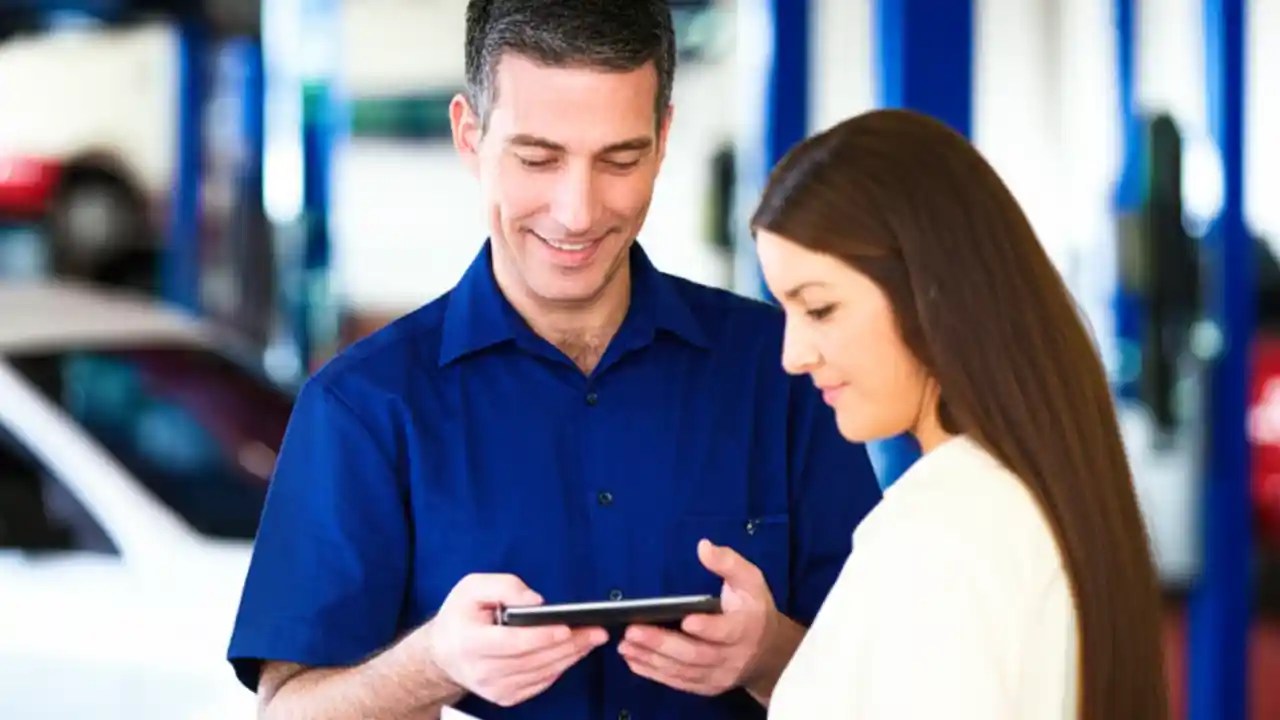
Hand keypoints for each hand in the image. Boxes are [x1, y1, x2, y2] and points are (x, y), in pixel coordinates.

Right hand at [419, 573, 607, 706]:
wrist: (444, 652)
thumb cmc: (460, 616)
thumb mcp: (473, 587)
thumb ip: (504, 587)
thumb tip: (536, 602)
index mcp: (471, 643)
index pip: (513, 642)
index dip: (542, 636)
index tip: (567, 627)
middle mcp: (482, 671)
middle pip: (534, 659)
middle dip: (569, 644)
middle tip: (595, 631)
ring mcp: (495, 689)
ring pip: (542, 673)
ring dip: (571, 656)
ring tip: (592, 639)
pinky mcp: (506, 697)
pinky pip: (541, 683)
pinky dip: (560, 667)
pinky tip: (574, 652)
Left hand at [619, 539, 778, 695]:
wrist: (769, 652)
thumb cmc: (754, 609)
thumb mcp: (750, 581)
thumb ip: (728, 563)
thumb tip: (704, 547)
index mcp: (745, 628)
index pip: (726, 631)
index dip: (707, 628)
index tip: (685, 619)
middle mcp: (732, 657)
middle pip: (695, 654)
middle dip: (662, 643)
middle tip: (633, 630)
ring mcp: (718, 676)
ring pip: (683, 671)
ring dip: (652, 658)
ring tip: (625, 645)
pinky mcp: (705, 686)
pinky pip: (678, 682)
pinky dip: (654, 673)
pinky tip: (633, 659)